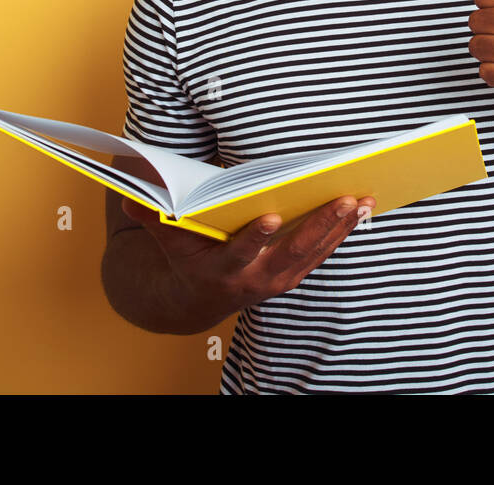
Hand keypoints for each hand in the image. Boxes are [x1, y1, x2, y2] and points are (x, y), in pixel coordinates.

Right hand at [120, 194, 375, 315]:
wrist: (198, 296)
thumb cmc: (185, 255)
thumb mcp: (165, 239)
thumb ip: (152, 218)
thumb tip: (131, 198)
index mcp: (222, 269)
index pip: (240, 253)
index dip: (254, 237)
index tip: (271, 217)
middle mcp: (255, 279)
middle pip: (293, 252)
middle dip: (321, 225)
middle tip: (344, 199)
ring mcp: (278, 278)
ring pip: (315, 253)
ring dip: (340, 227)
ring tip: (361, 197)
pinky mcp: (294, 273)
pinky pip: (322, 252)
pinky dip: (342, 231)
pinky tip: (360, 207)